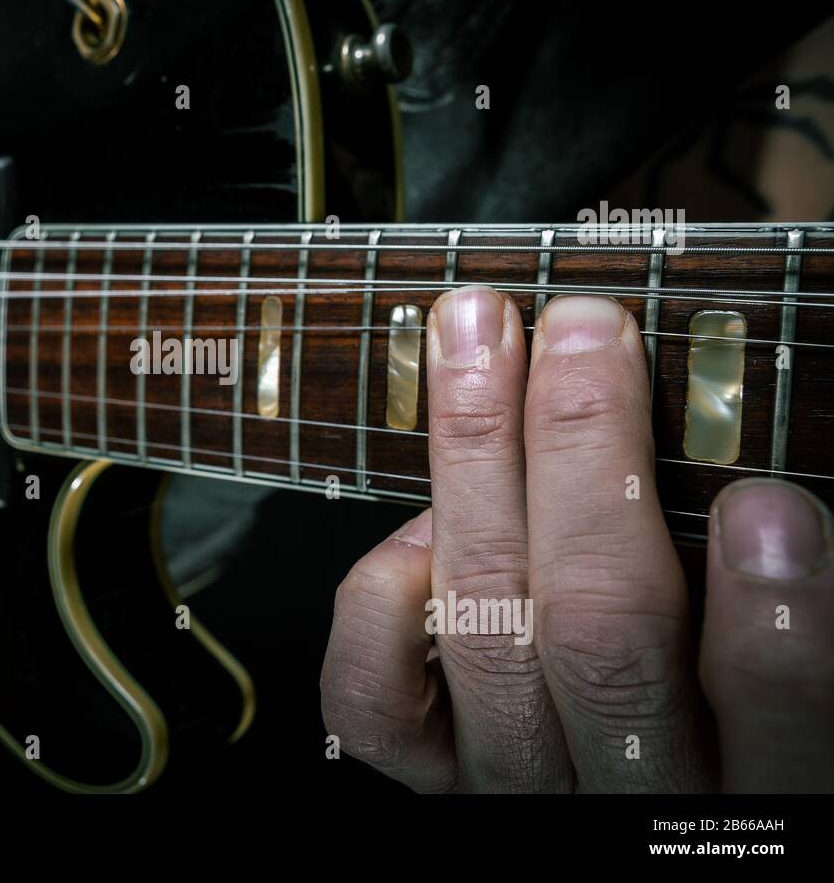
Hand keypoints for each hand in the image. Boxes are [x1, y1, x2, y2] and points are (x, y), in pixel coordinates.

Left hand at [321, 286, 833, 791]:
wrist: (629, 829)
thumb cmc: (720, 720)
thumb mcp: (778, 693)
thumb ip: (785, 616)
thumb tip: (775, 492)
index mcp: (755, 789)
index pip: (764, 707)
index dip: (769, 616)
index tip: (761, 502)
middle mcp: (621, 791)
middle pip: (598, 634)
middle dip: (584, 460)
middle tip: (582, 330)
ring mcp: (509, 782)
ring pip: (482, 624)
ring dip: (477, 464)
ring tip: (476, 344)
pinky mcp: (428, 773)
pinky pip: (374, 695)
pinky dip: (388, 592)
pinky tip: (425, 520)